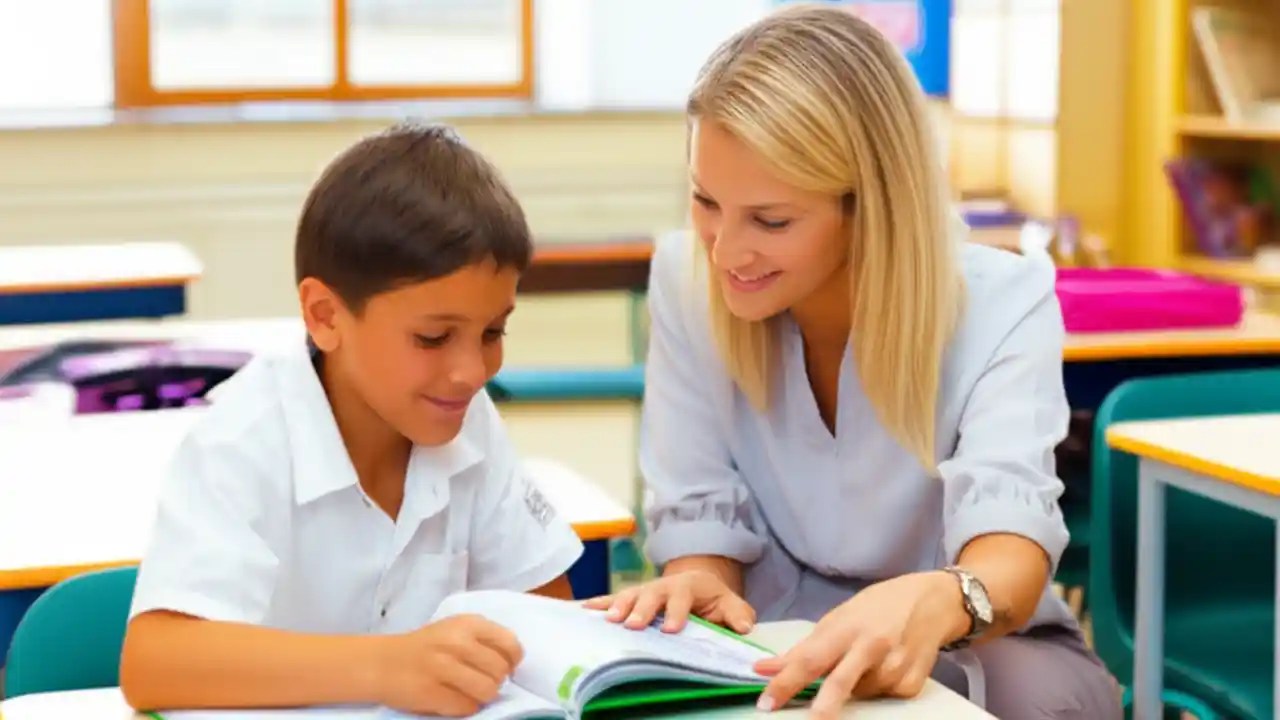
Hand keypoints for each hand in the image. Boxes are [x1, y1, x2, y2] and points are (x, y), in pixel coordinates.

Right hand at [377, 614, 523, 716]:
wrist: (382, 662)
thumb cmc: (426, 647)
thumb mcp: (456, 630)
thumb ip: (484, 639)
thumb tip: (513, 662)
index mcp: (467, 623)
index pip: (510, 644)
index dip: (512, 661)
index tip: (505, 667)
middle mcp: (457, 642)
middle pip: (500, 671)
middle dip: (496, 681)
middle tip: (481, 680)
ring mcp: (443, 668)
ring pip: (488, 691)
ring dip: (483, 696)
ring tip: (470, 691)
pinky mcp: (432, 692)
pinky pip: (467, 707)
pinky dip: (466, 707)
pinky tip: (454, 698)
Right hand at [583, 569, 755, 633]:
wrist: (697, 584)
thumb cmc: (713, 599)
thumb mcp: (731, 604)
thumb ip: (738, 615)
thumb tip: (745, 627)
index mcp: (689, 586)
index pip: (682, 597)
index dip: (677, 612)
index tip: (673, 629)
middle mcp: (664, 585)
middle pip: (651, 595)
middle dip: (642, 609)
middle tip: (634, 625)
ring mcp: (646, 590)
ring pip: (630, 595)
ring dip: (618, 606)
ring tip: (609, 620)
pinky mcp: (633, 598)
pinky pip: (613, 599)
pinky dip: (599, 603)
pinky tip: (584, 609)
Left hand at [753, 571, 968, 717]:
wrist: (933, 602)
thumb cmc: (877, 606)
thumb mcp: (838, 617)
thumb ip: (804, 647)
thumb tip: (766, 668)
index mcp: (848, 627)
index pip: (810, 660)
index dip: (786, 682)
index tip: (766, 701)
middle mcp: (873, 648)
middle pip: (840, 684)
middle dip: (821, 708)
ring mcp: (895, 668)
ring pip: (859, 696)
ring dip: (850, 689)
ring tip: (863, 661)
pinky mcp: (911, 686)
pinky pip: (880, 698)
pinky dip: (873, 689)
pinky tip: (884, 666)